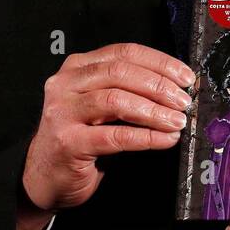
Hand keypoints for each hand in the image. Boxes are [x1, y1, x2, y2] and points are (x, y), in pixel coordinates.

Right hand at [21, 42, 194, 213]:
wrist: (44, 177)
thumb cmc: (79, 139)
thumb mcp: (100, 106)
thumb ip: (128, 91)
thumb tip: (175, 89)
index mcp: (77, 68)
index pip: (123, 52)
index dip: (159, 62)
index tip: (185, 76)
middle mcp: (65, 84)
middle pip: (120, 73)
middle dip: (159, 86)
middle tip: (183, 101)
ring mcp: (63, 112)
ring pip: (116, 100)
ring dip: (154, 111)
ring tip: (176, 121)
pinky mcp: (68, 142)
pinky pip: (115, 135)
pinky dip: (145, 137)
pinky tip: (164, 140)